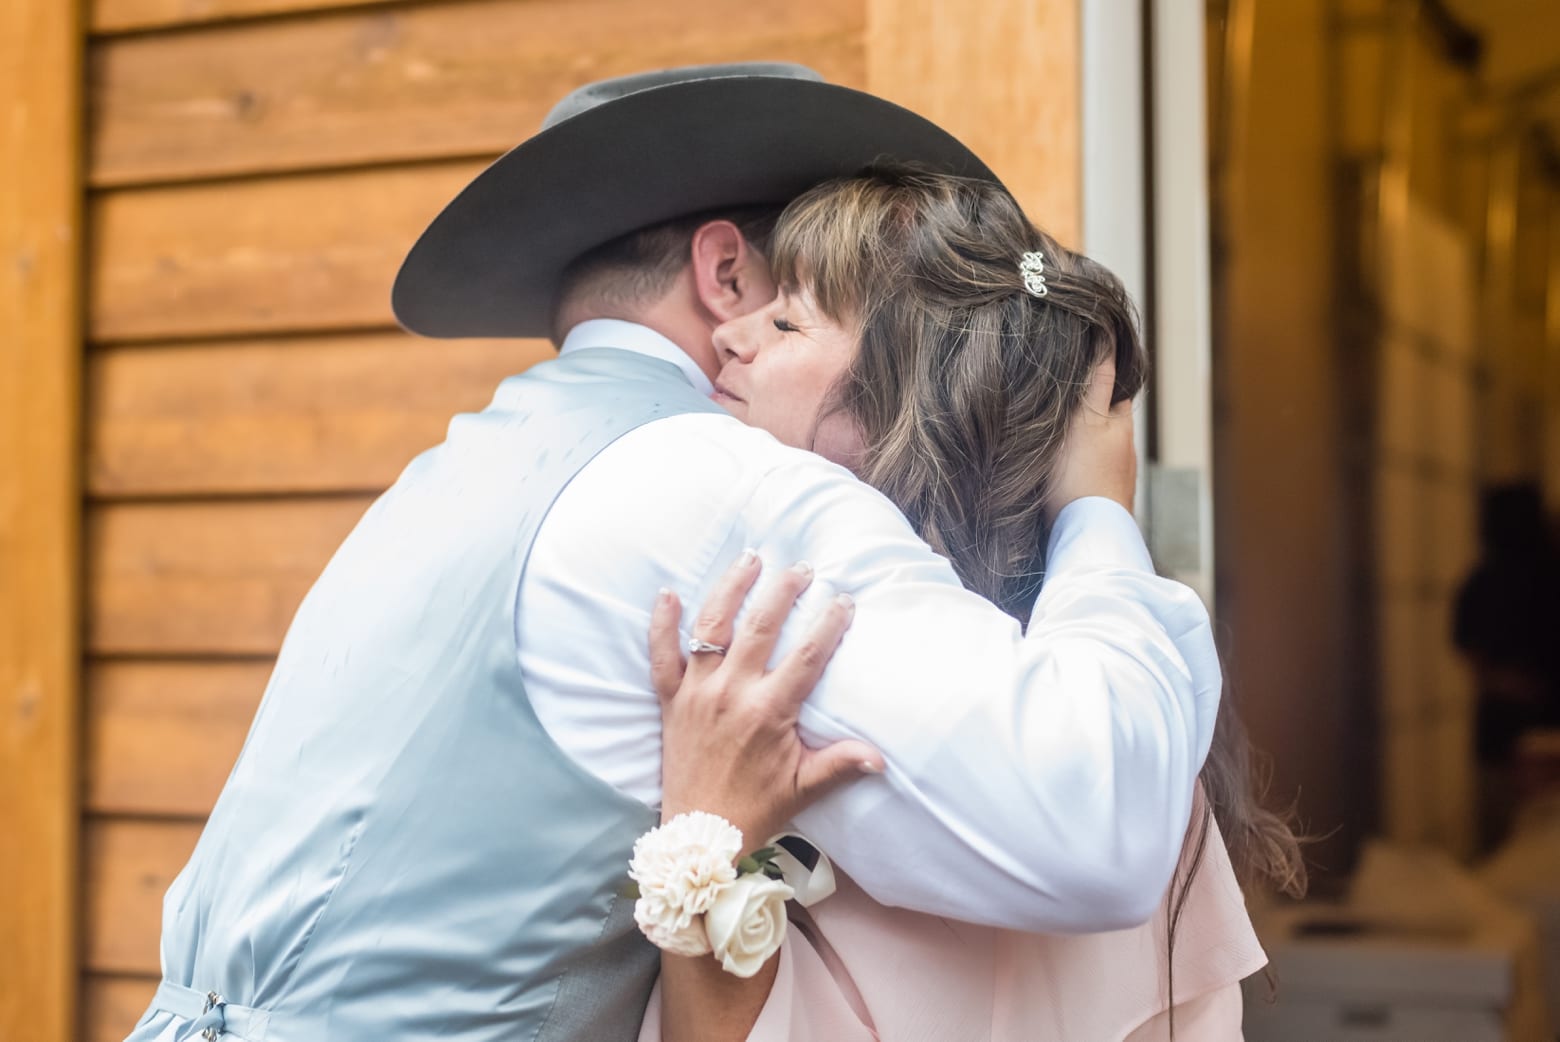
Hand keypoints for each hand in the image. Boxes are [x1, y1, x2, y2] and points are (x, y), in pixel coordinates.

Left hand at [649, 553, 882, 850]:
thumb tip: (880, 758)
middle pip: (760, 627)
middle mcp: (732, 694)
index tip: (843, 600)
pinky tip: (667, 593)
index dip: (828, 624)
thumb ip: (840, 765)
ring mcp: (697, 693)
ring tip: (750, 559)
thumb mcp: (803, 788)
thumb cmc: (756, 810)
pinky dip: (661, 624)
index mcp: (768, 712)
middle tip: (800, 568)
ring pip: (711, 628)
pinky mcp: (671, 701)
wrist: (698, 836)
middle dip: (783, 591)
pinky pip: (660, 656)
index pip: (807, 656)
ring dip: (731, 589)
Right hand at [1044, 355, 1136, 521]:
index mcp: (1120, 426)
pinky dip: (1077, 470)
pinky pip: (1088, 475)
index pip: (1115, 389)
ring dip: (1081, 444)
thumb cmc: (1082, 475)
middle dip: (1087, 412)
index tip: (1080, 365)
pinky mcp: (1101, 502)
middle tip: (1059, 403)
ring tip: (1055, 440)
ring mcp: (1115, 479)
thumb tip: (1108, 343)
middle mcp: (1124, 451)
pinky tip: (1059, 475)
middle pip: (1105, 421)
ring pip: (1097, 450)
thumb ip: (1096, 384)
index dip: (1100, 376)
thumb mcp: (1085, 420)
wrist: (1086, 534)